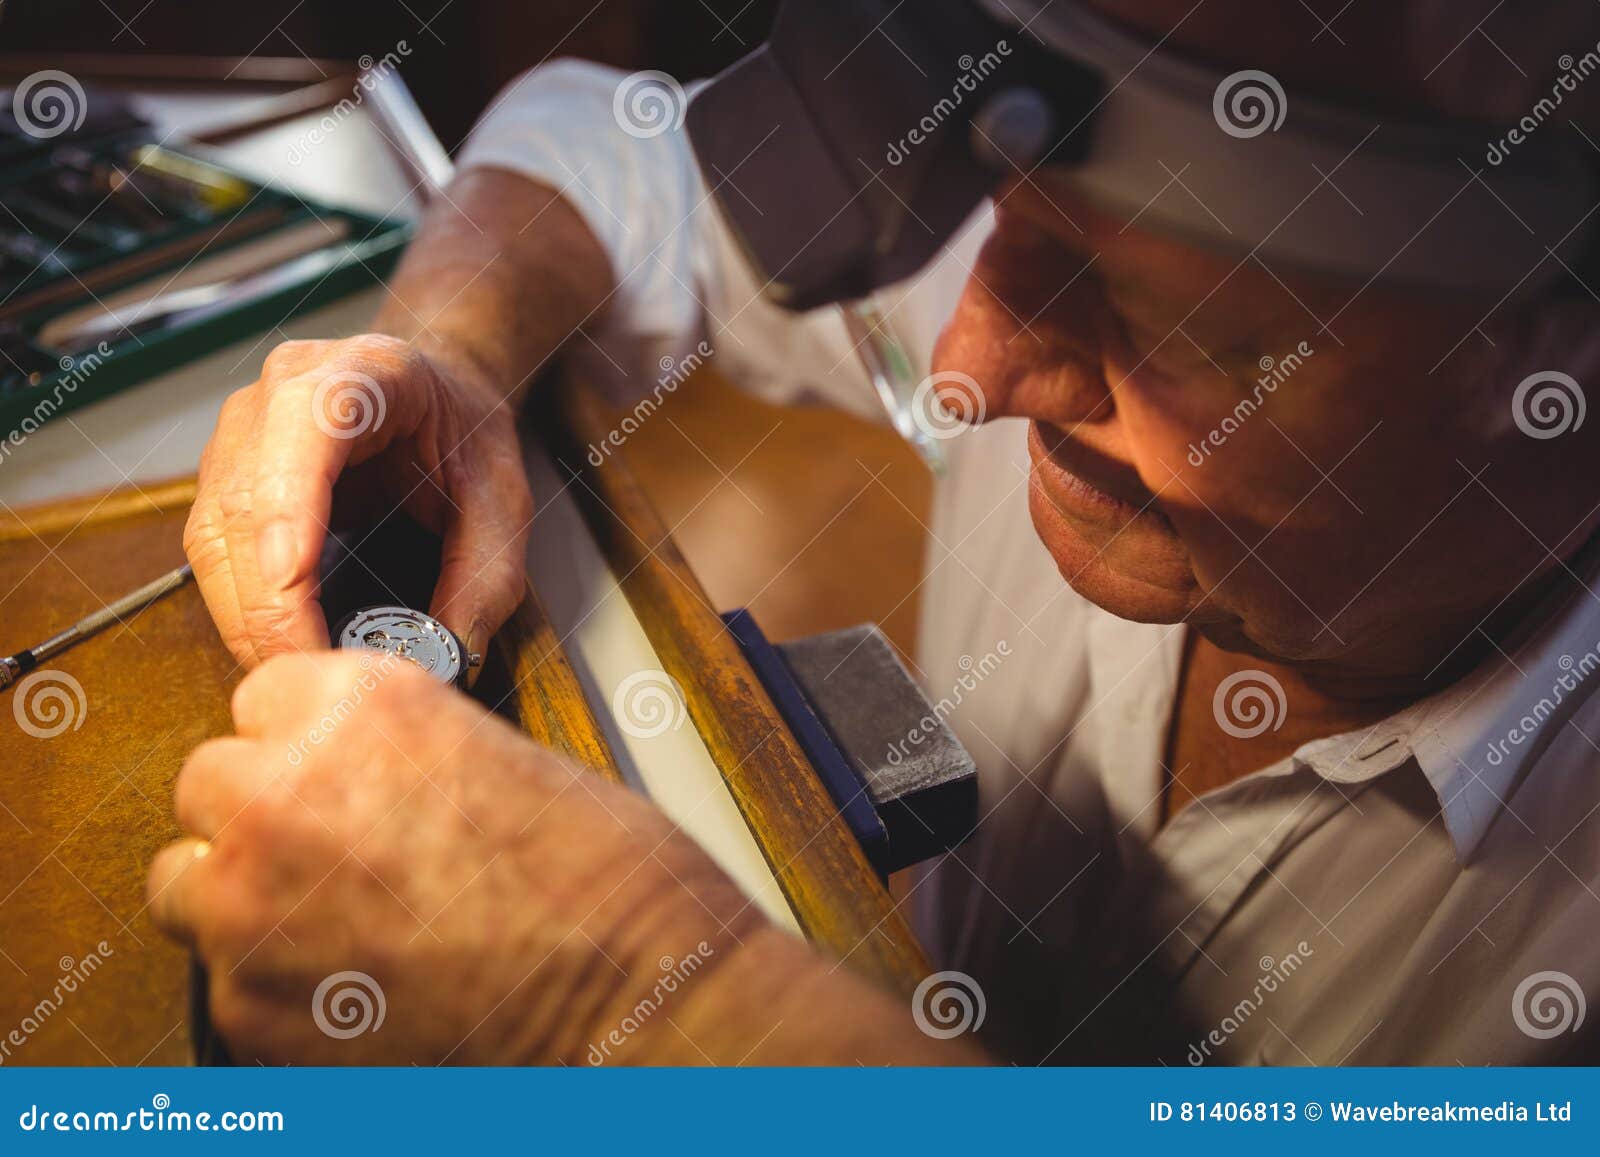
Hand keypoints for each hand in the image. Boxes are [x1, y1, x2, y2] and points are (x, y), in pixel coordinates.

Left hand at [146, 652, 766, 1064]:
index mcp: (355, 705)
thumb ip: (392, 751)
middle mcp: (283, 790)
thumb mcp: (494, 754)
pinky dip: (273, 980)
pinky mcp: (249, 1005)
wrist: (631, 996)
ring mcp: (251, 904)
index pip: (260, 695)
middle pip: (208, 782)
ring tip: (329, 918)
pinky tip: (354, 980)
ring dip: (241, 893)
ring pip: (186, 880)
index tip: (328, 770)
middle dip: (260, 813)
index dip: (300, 738)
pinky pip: (222, 975)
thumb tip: (343, 775)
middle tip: (334, 850)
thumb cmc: (599, 877)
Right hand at [183, 334, 533, 668]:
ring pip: (214, 530)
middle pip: (246, 495)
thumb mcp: (501, 498)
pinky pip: (210, 549)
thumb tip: (456, 655)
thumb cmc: (464, 433)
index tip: (294, 580)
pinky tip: (275, 646)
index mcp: (363, 373)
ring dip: (244, 613)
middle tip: (308, 668)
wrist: (439, 392)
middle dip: (268, 596)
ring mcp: (243, 429)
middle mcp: (283, 390)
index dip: (291, 504)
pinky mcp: (225, 473)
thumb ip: (487, 573)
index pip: (307, 425)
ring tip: (295, 670)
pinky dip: (237, 606)